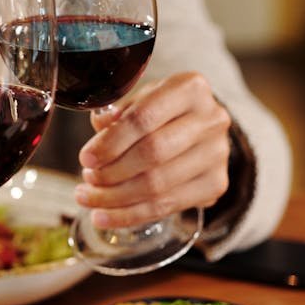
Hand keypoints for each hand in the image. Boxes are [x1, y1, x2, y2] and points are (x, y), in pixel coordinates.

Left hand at [75, 72, 231, 228]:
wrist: (200, 128)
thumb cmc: (162, 111)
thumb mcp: (140, 100)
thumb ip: (118, 114)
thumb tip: (100, 130)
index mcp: (190, 88)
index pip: (144, 118)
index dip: (111, 142)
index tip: (86, 157)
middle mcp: (211, 119)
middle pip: (152, 154)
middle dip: (112, 172)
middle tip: (87, 178)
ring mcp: (217, 154)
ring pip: (158, 185)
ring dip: (115, 198)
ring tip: (88, 198)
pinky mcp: (216, 184)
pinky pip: (167, 206)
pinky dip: (130, 215)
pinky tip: (105, 216)